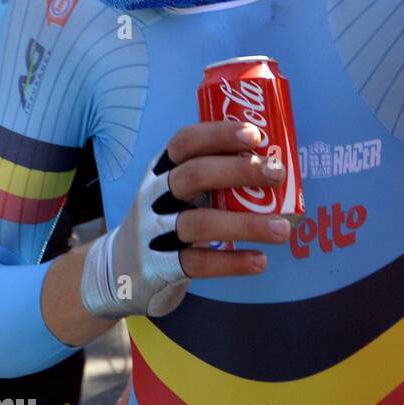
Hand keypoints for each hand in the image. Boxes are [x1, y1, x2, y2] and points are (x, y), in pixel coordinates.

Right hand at [81, 120, 290, 319]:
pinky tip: (260, 261)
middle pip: (194, 176)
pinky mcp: (159, 267)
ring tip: (283, 229)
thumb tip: (275, 160)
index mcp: (163, 169)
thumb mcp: (178, 190)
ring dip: (246, 224)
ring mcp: (154, 232)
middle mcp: (155, 196)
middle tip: (277, 174)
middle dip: (239, 171)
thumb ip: (212, 175)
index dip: (218, 134)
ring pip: (199, 223)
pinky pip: (197, 263)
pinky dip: (232, 263)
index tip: (255, 134)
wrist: (120, 270)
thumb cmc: (168, 218)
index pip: (185, 141)